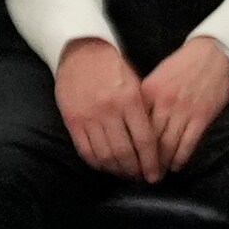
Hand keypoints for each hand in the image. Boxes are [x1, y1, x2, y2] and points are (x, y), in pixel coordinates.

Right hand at [55, 35, 162, 179]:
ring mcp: (89, 116)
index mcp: (130, 99)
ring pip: (106, 155)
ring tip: (125, 175)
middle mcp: (109, 110)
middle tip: (141, 178)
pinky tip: (106, 167)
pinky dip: (97, 164)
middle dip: (135, 171)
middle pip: (125, 153)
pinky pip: (86, 151)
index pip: (145, 140)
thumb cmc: (113, 67)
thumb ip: (143, 111)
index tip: (155, 175)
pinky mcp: (72, 120)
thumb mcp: (135, 82)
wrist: (80, 50)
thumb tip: (154, 144)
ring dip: (117, 170)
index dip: (151, 163)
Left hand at [137, 31, 228, 171]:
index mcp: (148, 92)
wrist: (212, 53)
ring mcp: (183, 111)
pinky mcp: (201, 117)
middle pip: (148, 140)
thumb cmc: (182, 66)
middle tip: (139, 175)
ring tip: (156, 175)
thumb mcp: (156, 77)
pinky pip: (187, 144)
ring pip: (167, 145)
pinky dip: (180, 158)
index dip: (129, 146)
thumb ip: (144, 99)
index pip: (134, 125)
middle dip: (143, 161)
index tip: (125, 159)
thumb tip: (132, 123)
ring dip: (161, 164)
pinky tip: (175, 166)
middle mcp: (163, 103)